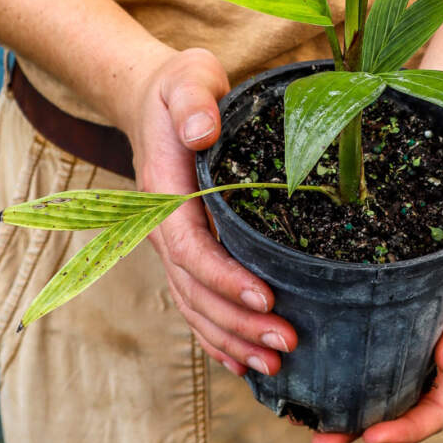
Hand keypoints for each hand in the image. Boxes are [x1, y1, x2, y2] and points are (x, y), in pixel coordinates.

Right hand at [124, 47, 297, 375]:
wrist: (156, 100)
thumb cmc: (179, 87)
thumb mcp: (187, 78)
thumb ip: (193, 100)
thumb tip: (202, 131)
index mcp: (163, 193)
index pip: (189, 246)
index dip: (223, 276)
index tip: (264, 295)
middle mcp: (163, 226)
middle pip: (194, 289)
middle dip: (237, 321)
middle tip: (286, 342)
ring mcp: (174, 242)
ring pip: (195, 305)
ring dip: (231, 338)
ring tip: (275, 364)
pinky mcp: (189, 247)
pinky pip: (197, 300)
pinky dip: (217, 334)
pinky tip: (244, 360)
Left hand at [312, 218, 442, 442]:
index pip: (434, 404)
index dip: (408, 429)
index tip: (372, 435)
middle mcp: (418, 342)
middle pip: (390, 402)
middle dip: (355, 428)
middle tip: (317, 440)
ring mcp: (390, 323)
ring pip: (363, 376)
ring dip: (334, 403)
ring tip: (296, 415)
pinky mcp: (364, 300)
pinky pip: (345, 336)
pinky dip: (324, 358)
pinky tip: (297, 360)